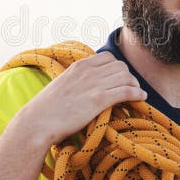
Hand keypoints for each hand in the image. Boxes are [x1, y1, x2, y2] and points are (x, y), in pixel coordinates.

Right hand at [18, 51, 146, 145]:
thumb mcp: (62, 85)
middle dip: (128, 77)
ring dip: (135, 85)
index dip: (117, 68)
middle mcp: (88, 71)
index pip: (108, 57)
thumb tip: (87, 87)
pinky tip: (141, 99)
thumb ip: (76, 81)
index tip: (119, 79)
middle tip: (130, 89)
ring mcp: (94, 84)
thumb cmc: (47, 110)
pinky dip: (137, 94)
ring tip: (137, 94)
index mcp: (79, 66)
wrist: (37, 122)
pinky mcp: (99, 99)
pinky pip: (126, 91)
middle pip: (121, 66)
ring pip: (126, 77)